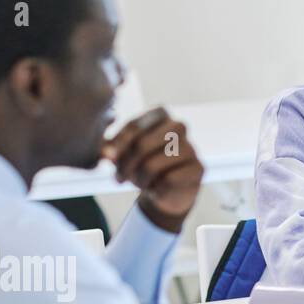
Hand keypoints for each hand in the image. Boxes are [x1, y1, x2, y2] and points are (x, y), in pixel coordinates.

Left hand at [101, 107, 203, 233]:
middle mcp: (178, 126)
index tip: (107, 159)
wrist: (168, 189)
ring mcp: (191, 146)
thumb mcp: (122, 153)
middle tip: (119, 178)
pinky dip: (157, 188)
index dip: (117, 146)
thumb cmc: (142, 164)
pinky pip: (168, 180)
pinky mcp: (198, 168)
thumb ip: (110, 148)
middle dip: (126, 165)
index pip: (134, 126)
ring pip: (153, 165)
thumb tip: (105, 153)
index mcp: (160, 114)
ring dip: (139, 179)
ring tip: (137, 183)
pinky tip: (157, 188)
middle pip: (143, 145)